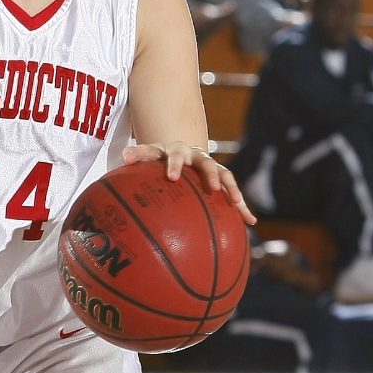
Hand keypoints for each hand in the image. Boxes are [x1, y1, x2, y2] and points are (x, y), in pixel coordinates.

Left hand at [124, 141, 256, 225]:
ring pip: (225, 176)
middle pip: (207, 164)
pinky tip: (249, 221)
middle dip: (211, 175)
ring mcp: (211, 167)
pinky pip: (232, 193)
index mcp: (177, 151)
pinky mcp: (221, 179)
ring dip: (231, 190)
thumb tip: (123, 157)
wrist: (179, 151)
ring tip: (237, 204)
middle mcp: (197, 157)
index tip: (172, 178)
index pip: (175, 156)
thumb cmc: (158, 158)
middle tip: (213, 188)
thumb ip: (135, 155)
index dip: (174, 165)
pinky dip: (242, 206)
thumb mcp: (147, 154)